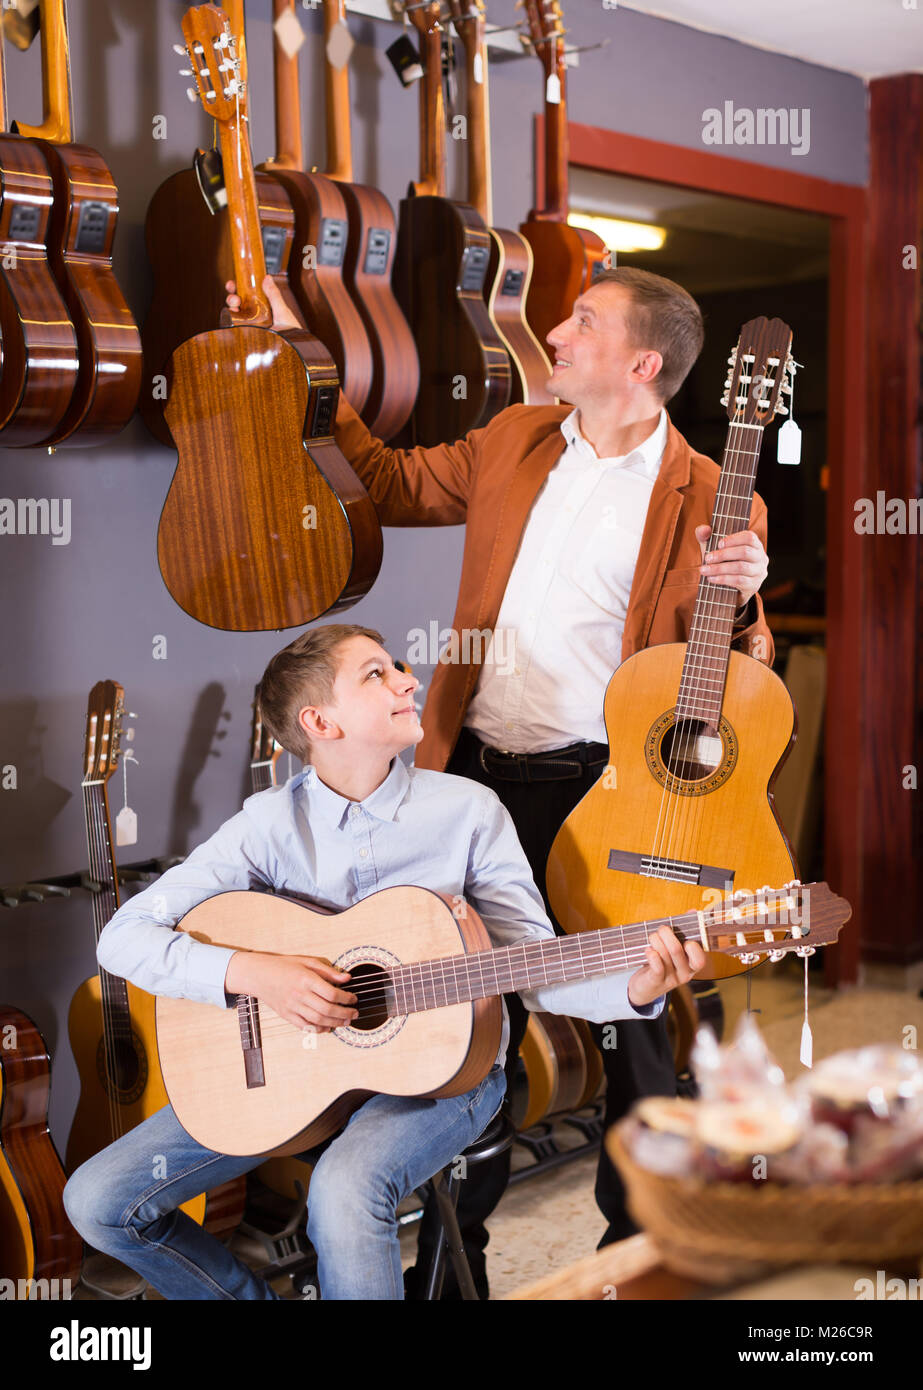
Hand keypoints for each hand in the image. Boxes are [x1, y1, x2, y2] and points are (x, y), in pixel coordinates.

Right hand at [224, 274, 299, 329]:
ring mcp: (250, 326)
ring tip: (235, 305)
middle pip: (238, 303)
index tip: (232, 284)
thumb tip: (267, 277)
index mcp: (262, 307)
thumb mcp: (282, 311)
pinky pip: (236, 329)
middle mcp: (254, 316)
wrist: (293, 347)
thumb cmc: (291, 331)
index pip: (247, 294)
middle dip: (232, 297)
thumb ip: (274, 295)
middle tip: (234, 298)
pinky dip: (231, 322)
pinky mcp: (248, 336)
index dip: (237, 288)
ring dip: (231, 307)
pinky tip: (232, 317)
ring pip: (235, 315)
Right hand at [224, 950, 356, 1031]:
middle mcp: (299, 995)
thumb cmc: (283, 966)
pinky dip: (319, 1029)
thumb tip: (347, 977)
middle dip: (344, 1014)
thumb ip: (328, 971)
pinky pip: (305, 1027)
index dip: (346, 998)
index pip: (331, 993)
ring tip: (345, 1021)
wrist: (259, 975)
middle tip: (354, 1014)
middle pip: (327, 1010)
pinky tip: (328, 1027)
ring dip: (335, 1023)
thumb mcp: (307, 961)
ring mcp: (292, 1007)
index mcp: (306, 979)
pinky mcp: (287, 1015)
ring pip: (318, 1020)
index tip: (353, 998)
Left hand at [627, 927, 704, 1007]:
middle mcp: (684, 974)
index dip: (694, 948)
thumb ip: (684, 930)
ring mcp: (670, 979)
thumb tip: (693, 911)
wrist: (646, 987)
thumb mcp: (674, 950)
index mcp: (692, 965)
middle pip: (677, 950)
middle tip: (662, 929)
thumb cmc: (662, 963)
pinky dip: (652, 955)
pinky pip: (656, 966)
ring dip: (655, 940)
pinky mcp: (656, 981)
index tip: (685, 939)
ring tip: (652, 937)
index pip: (700, 960)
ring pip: (664, 954)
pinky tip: (648, 950)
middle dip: (666, 934)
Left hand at [696, 524, 767, 607]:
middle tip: (707, 558)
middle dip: (723, 555)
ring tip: (704, 570)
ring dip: (720, 568)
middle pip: (745, 552)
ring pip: (741, 567)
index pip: (749, 537)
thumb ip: (706, 535)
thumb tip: (704, 529)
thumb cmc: (723, 561)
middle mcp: (761, 557)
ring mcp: (759, 572)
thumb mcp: (714, 548)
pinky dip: (723, 579)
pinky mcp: (754, 585)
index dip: (734, 539)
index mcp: (755, 544)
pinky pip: (739, 581)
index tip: (718, 543)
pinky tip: (711, 578)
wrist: (731, 588)